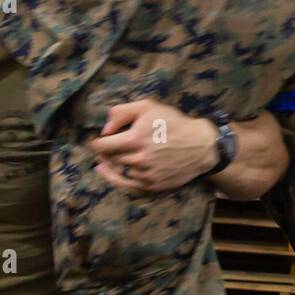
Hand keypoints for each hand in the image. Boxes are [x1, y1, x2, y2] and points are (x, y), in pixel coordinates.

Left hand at [88, 98, 216, 192]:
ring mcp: (145, 176)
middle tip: (102, 149)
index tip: (94, 141)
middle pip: (109, 160)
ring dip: (111, 167)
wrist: (200, 146)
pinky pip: (129, 187)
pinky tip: (114, 175)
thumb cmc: (173, 123)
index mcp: (134, 139)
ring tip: (109, 160)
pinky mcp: (153, 187)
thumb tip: (104, 129)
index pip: (102, 145)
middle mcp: (138, 160)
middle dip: (103, 153)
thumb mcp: (148, 107)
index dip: (95, 143)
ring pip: (118, 174)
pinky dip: (118, 181)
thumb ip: (122, 113)